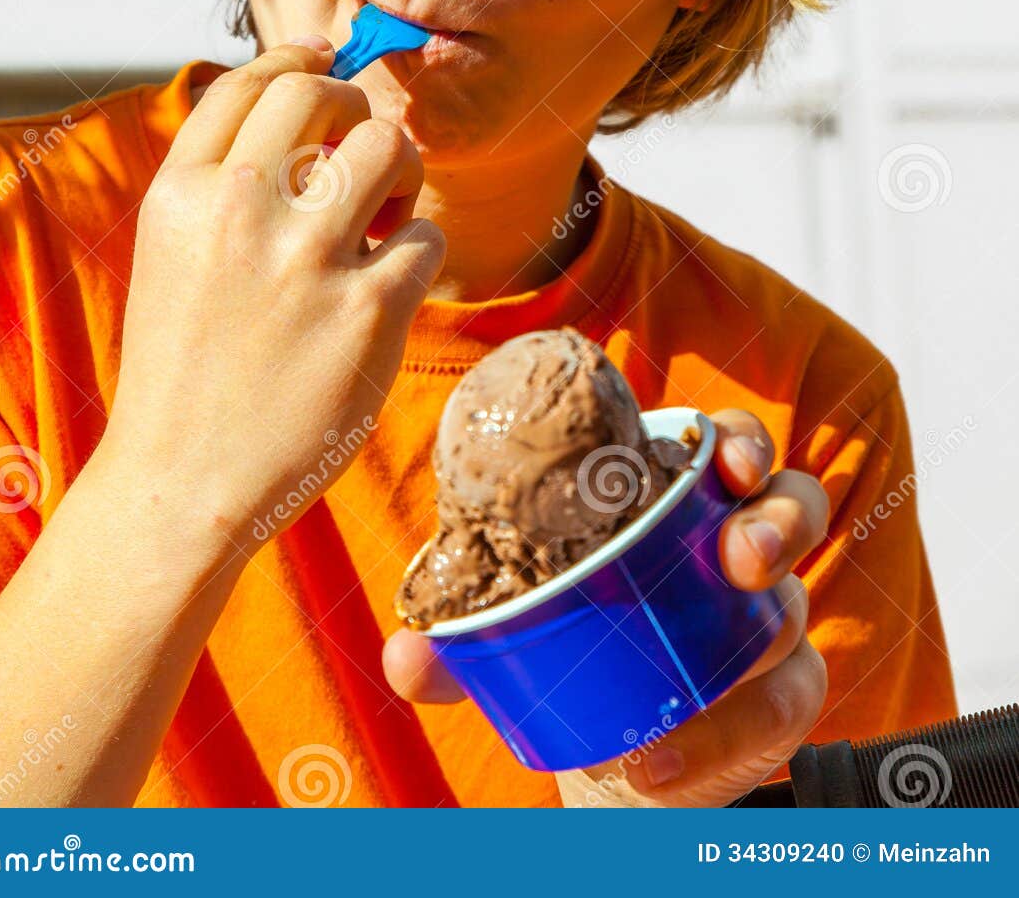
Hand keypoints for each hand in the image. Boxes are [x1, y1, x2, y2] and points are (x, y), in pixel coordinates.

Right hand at [102, 43, 446, 558]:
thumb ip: (219, 182)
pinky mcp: (367, 312)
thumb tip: (298, 103)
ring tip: (388, 211)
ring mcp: (306, 260)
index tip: (328, 61)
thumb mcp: (170, 254)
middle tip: (363, 144)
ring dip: (401, 168)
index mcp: (182, 194)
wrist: (182, 481)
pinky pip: (427, 241)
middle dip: (355, 105)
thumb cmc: (183, 365)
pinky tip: (390, 283)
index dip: (297, 60)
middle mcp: (240, 211)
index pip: (247, 84)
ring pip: (387, 147)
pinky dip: (418, 252)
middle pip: (320, 94)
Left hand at [382, 408, 829, 806]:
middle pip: (794, 505)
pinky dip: (723, 734)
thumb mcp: (515, 621)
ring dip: (770, 623)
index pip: (732, 445)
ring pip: (796, 604)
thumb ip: (462, 634)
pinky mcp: (777, 697)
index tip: (728, 459)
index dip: (743, 443)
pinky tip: (664, 759)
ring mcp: (766, 620)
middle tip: (740, 555)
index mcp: (679, 497)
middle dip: (778, 521)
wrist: (610, 739)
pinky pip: (780, 704)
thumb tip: (406, 654)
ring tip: (736, 651)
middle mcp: (736, 546)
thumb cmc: (570, 635)